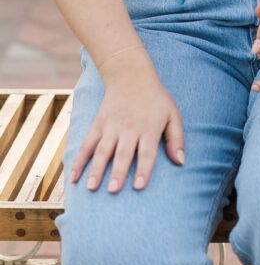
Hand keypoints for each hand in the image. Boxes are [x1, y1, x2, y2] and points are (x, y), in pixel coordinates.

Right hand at [70, 48, 184, 193]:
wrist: (130, 74)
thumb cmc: (155, 99)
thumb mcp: (172, 114)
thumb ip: (177, 138)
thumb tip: (181, 162)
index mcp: (149, 128)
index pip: (147, 152)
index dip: (144, 169)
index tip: (139, 187)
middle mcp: (130, 128)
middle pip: (123, 153)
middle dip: (118, 172)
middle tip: (113, 190)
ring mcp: (112, 126)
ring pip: (103, 150)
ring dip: (96, 169)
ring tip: (91, 188)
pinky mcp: (98, 124)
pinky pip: (87, 144)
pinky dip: (79, 161)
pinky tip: (73, 178)